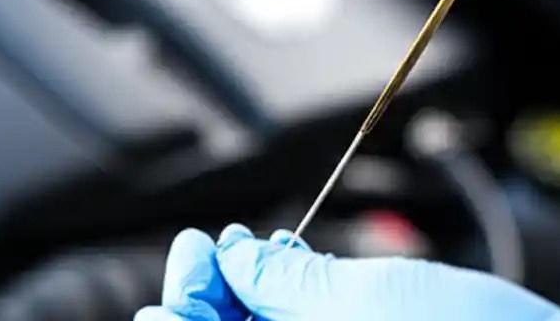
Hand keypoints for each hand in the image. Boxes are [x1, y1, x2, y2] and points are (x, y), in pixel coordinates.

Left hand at [134, 225, 559, 320]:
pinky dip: (294, 318)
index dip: (184, 299)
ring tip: (261, 252)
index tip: (196, 248)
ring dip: (251, 305)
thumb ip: (292, 282)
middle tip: (218, 246)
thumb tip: (237, 258)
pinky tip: (300, 281)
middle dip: (213, 298)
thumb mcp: (375, 299)